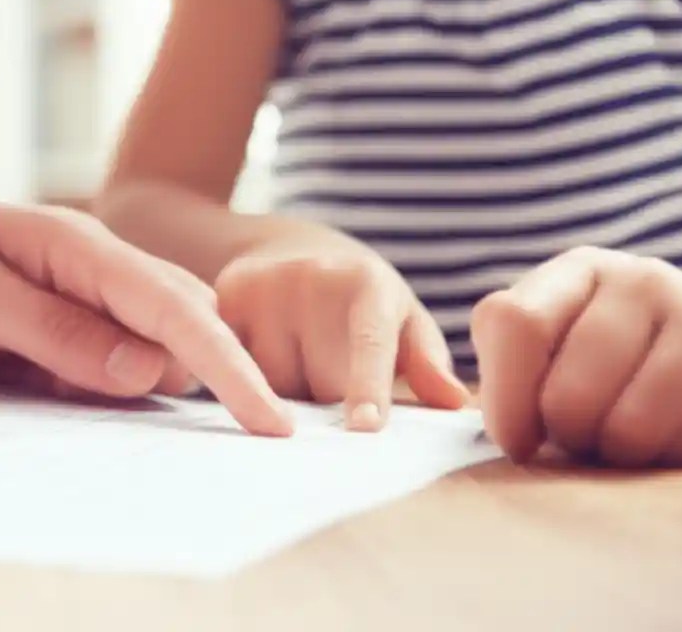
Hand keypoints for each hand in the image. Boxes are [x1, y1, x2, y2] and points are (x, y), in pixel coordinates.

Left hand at [0, 194, 294, 435]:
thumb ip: (56, 329)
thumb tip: (150, 366)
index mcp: (74, 245)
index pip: (174, 305)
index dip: (228, 363)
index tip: (269, 422)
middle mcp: (89, 267)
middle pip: (183, 321)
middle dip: (218, 374)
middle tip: (250, 434)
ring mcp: (77, 300)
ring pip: (153, 347)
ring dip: (164, 388)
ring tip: (154, 417)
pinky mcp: (59, 333)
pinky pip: (110, 367)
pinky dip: (119, 393)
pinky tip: (100, 409)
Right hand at [214, 244, 468, 431]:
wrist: (295, 253)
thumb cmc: (362, 302)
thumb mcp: (404, 320)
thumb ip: (427, 362)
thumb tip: (455, 401)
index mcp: (368, 283)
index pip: (369, 343)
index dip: (367, 387)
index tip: (365, 428)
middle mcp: (313, 276)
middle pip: (319, 381)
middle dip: (327, 400)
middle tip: (330, 378)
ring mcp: (265, 284)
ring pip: (272, 384)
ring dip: (286, 395)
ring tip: (295, 364)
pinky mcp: (226, 296)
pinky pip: (237, 369)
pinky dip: (249, 380)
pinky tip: (260, 363)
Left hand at [472, 247, 681, 466]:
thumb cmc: (621, 374)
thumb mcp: (560, 354)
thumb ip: (514, 370)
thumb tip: (484, 421)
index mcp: (574, 273)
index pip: (512, 323)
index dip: (505, 401)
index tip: (517, 443)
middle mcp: (635, 278)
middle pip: (566, 394)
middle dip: (567, 438)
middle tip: (585, 438)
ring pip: (625, 428)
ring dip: (617, 454)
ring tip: (628, 438)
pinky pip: (681, 439)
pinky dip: (668, 455)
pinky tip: (674, 434)